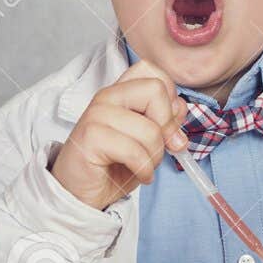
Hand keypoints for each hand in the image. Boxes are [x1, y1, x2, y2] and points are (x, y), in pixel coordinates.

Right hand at [50, 60, 189, 209]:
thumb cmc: (113, 165)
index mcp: (121, 92)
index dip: (168, 96)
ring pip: (150, 129)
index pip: (151, 70)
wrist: (81, 193)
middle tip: (157, 148)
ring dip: (155, 156)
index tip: (164, 123)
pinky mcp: (91, 137)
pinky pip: (135, 151)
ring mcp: (97, 114)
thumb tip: (181, 110)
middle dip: (166, 126)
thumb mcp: (148, 141)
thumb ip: (166, 120)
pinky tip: (139, 175)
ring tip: (144, 166)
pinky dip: (144, 170)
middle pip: (156, 90)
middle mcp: (107, 97)